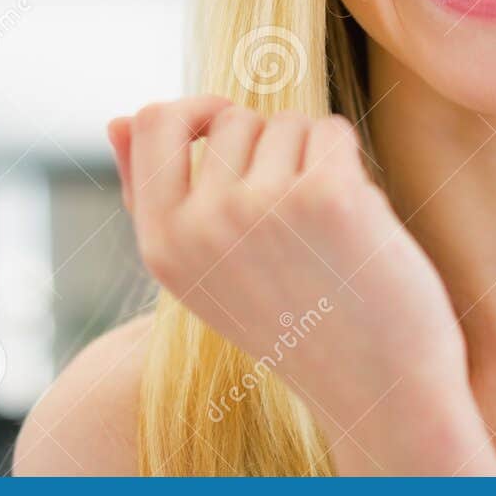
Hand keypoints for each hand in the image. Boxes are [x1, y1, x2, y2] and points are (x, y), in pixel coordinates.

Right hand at [108, 96, 495, 475]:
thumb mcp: (203, 270)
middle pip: (232, 117)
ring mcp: (263, 209)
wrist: (377, 385)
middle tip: (294, 216)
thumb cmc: (292, 321)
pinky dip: (350, 161)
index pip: (154, 121)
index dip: (196, 110)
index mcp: (162, 245)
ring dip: (312, 157)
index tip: (230, 126)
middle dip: (269, 146)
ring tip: (324, 228)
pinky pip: (332, 130)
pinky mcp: (327, 197)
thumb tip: (118, 118)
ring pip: (287, 122)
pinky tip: (357, 218)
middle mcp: (203, 226)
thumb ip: (154, 195)